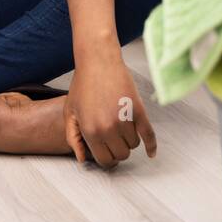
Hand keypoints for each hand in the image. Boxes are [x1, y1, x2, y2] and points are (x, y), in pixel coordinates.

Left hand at [64, 53, 157, 168]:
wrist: (98, 61)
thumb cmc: (83, 84)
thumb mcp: (70, 112)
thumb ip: (73, 138)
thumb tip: (82, 159)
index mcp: (90, 131)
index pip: (104, 160)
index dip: (107, 160)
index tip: (108, 155)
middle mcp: (107, 128)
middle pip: (121, 155)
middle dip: (118, 151)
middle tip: (115, 141)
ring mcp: (124, 119)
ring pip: (134, 145)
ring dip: (129, 140)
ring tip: (121, 127)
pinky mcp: (137, 109)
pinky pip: (148, 134)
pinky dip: (151, 145)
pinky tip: (151, 153)